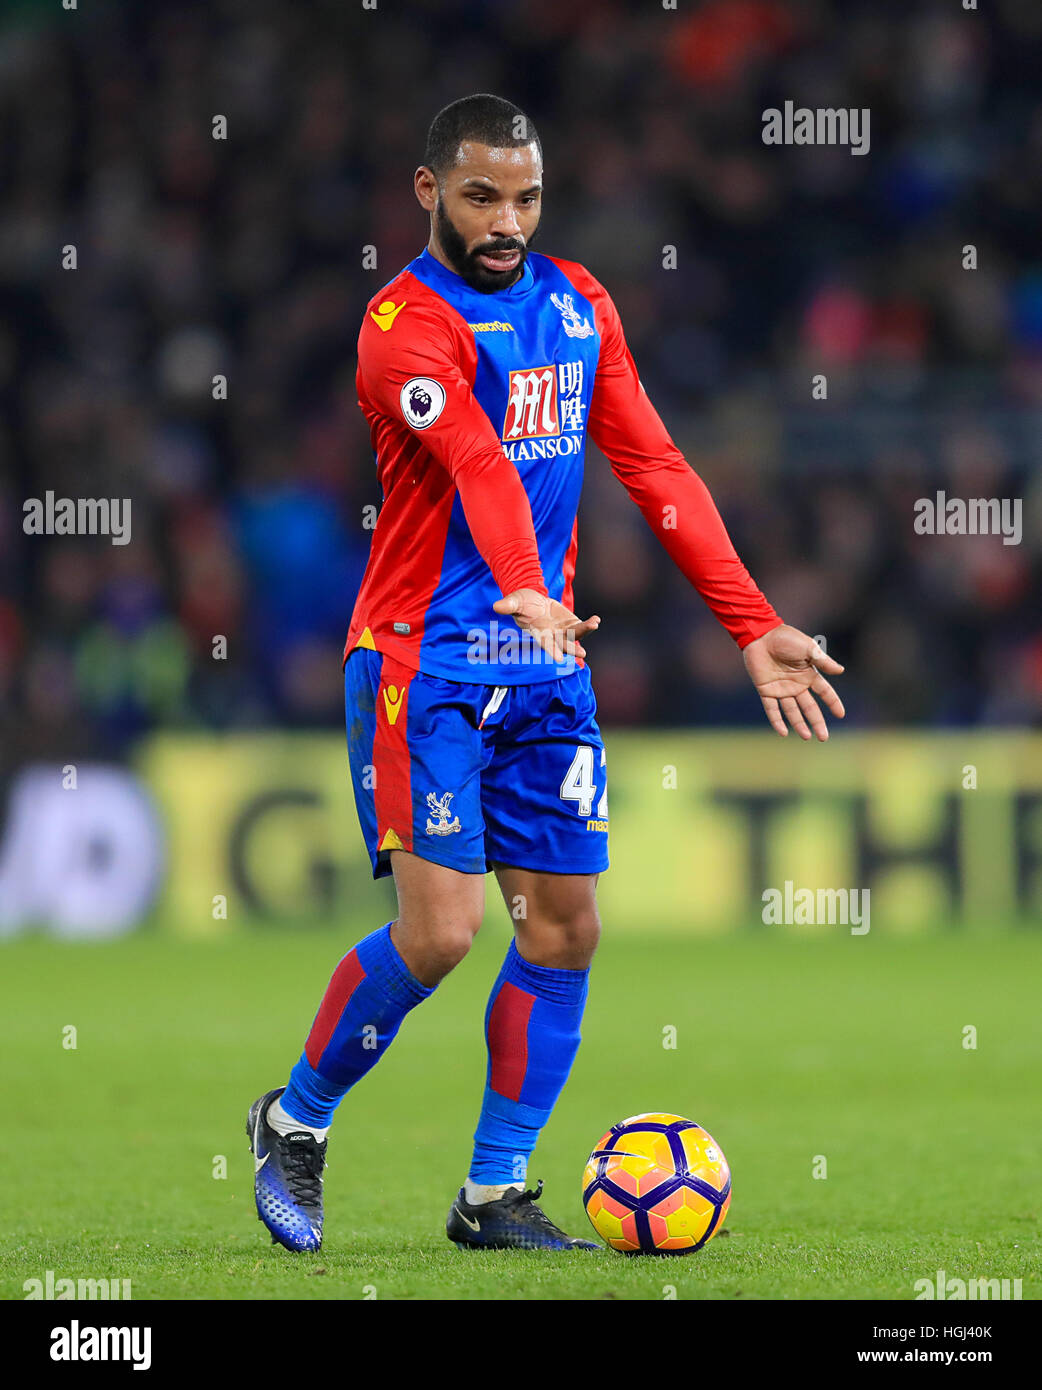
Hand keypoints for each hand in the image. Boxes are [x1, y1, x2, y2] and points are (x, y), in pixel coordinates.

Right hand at [493, 588, 600, 662]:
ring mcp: (564, 631)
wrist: (533, 601)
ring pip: (577, 635)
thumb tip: (496, 606)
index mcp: (539, 633)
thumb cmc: (521, 603)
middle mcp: (553, 636)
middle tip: (582, 653)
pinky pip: (582, 626)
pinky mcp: (572, 624)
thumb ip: (508, 605)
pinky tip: (596, 620)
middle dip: (573, 648)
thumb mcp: (515, 602)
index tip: (559, 658)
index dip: (552, 651)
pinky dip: (590, 624)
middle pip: (564, 644)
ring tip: (594, 624)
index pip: (546, 644)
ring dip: (585, 631)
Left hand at [742, 624, 844, 740]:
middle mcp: (797, 685)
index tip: (841, 714)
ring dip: (799, 724)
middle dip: (817, 722)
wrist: (761, 635)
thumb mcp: (808, 648)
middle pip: (810, 707)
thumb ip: (823, 661)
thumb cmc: (786, 638)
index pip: (825, 692)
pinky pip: (772, 709)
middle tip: (824, 737)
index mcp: (809, 674)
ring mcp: (781, 689)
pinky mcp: (766, 690)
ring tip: (806, 737)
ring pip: (792, 711)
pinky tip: (783, 733)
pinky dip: (776, 721)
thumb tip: (841, 671)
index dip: (833, 703)